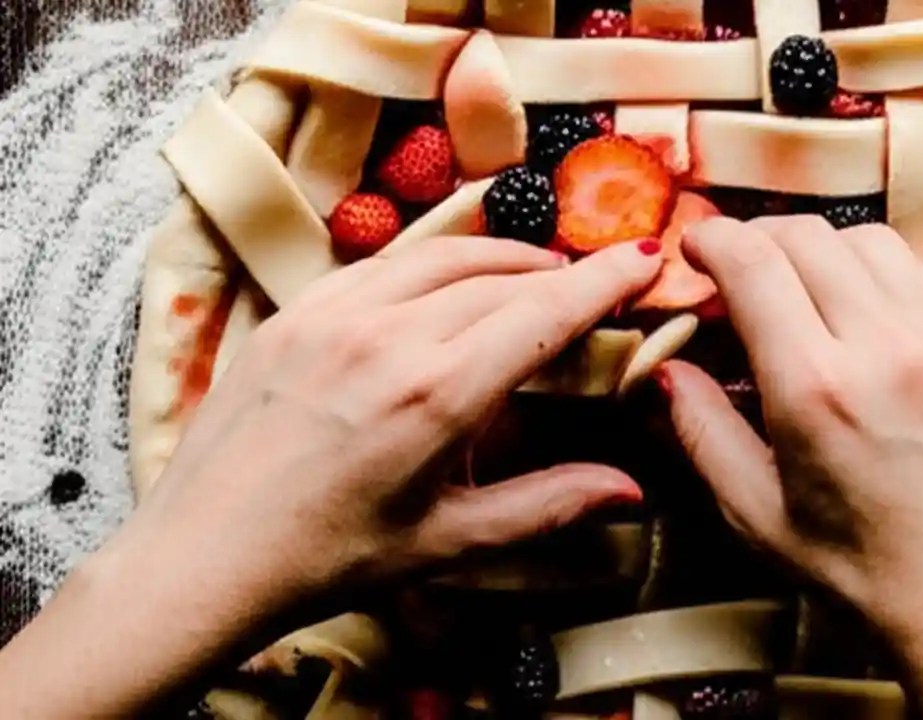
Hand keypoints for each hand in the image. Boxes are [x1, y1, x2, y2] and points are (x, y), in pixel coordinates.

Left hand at [0, 236, 661, 717]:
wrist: (205, 555)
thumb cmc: (331, 557)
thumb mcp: (450, 541)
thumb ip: (547, 505)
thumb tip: (630, 489)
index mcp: (437, 394)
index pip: (543, 311)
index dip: (603, 280)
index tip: (646, 257)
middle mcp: (388, 335)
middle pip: (501, 276)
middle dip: (560, 271)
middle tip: (598, 279)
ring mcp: (334, 314)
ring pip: (441, 256)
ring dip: (501, 256)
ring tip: (536, 272)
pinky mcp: (295, 311)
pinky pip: (382, 264)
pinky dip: (432, 264)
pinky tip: (449, 282)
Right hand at [657, 217, 922, 718]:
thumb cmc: (866, 574)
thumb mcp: (758, 516)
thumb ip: (703, 431)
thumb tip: (668, 370)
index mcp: (815, 387)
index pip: (752, 261)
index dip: (712, 239)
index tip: (696, 248)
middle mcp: (885, 347)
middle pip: (809, 236)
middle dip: (759, 240)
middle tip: (740, 274)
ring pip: (872, 242)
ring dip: (823, 251)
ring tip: (805, 295)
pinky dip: (883, 280)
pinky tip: (869, 323)